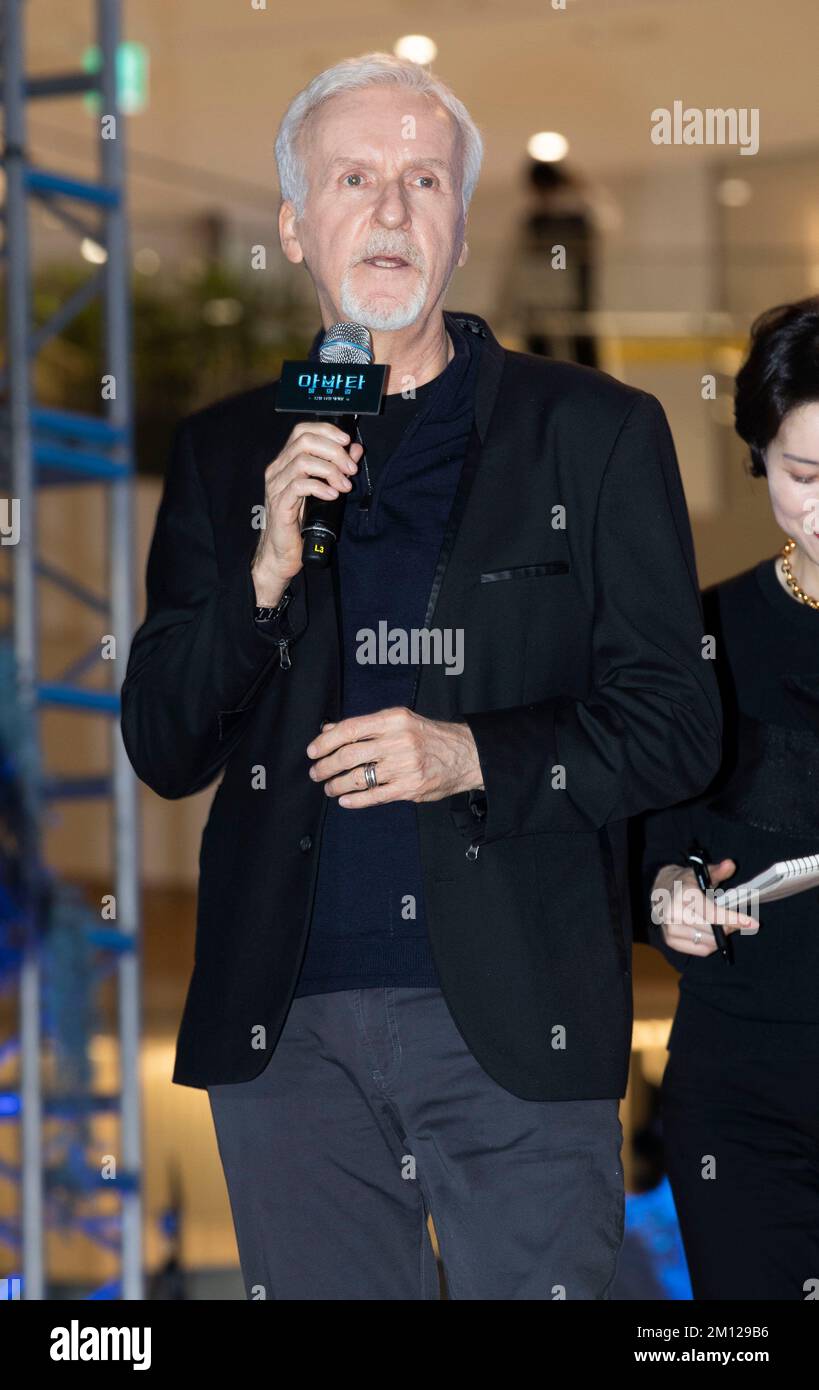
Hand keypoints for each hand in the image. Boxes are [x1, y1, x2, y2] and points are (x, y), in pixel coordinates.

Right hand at [251, 420, 363, 595]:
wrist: (281, 553)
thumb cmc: (300, 523)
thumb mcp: (323, 490)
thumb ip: (337, 467)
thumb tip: (355, 449)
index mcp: (286, 462)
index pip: (302, 430)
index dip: (327, 431)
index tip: (347, 442)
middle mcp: (278, 469)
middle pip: (304, 441)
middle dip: (334, 451)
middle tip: (350, 469)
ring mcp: (276, 486)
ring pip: (303, 461)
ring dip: (330, 470)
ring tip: (344, 485)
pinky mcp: (280, 503)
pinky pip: (299, 486)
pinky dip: (320, 487)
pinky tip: (332, 495)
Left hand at [305, 707, 483, 807]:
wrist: (466, 754)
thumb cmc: (429, 736)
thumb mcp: (399, 721)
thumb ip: (365, 727)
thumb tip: (329, 730)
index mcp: (394, 719)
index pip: (350, 729)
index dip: (325, 741)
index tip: (312, 751)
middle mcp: (398, 741)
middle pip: (349, 755)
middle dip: (326, 766)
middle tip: (316, 772)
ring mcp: (405, 766)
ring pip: (358, 778)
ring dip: (337, 785)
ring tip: (329, 788)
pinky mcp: (410, 788)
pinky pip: (375, 796)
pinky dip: (355, 800)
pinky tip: (345, 800)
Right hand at [651, 858, 758, 955]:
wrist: (660, 891)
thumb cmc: (686, 882)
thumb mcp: (701, 873)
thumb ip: (718, 871)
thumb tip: (731, 864)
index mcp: (684, 894)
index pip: (712, 913)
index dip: (734, 919)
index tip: (753, 923)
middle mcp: (674, 912)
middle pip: (712, 930)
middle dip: (729, 927)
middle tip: (736, 921)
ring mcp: (670, 928)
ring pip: (708, 942)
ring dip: (720, 936)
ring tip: (721, 925)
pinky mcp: (670, 940)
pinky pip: (700, 950)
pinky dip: (710, 944)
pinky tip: (710, 933)